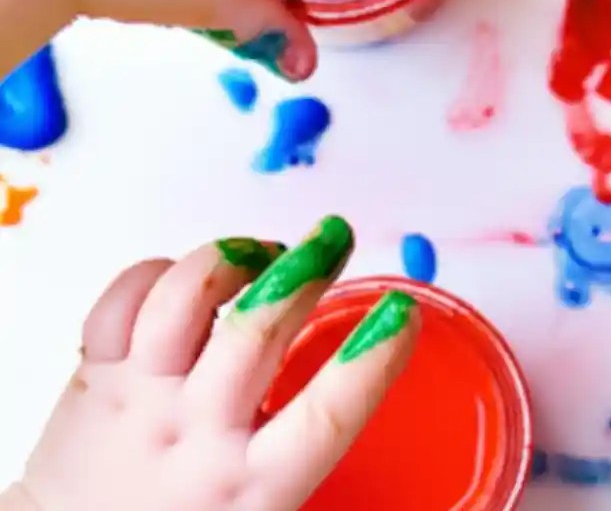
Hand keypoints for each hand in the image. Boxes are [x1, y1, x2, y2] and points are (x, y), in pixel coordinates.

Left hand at [1, 216, 418, 510]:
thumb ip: (304, 460)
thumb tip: (362, 395)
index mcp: (252, 486)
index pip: (328, 413)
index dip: (374, 356)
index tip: (402, 313)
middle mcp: (194, 434)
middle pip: (257, 332)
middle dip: (306, 270)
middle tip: (334, 238)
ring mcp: (139, 399)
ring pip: (183, 300)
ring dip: (234, 258)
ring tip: (263, 252)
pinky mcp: (93, 375)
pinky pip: (121, 300)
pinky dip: (158, 272)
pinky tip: (191, 277)